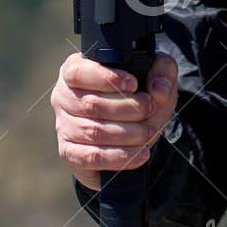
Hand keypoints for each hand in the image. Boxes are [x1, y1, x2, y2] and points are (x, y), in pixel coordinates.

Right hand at [51, 52, 178, 190]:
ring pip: (92, 132)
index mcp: (75, 69)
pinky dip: (119, 157)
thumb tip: (159, 89)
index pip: (78, 72)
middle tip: (150, 109)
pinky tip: (140, 154)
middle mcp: (64, 97)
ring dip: (127, 133)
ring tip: (149, 132)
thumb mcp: (154, 76)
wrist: (133, 130)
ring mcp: (63, 126)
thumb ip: (162, 70)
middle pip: (90, 104)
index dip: (106, 78)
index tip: (133, 84)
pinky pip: (91, 157)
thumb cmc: (137, 95)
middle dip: (127, 109)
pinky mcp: (70, 152)